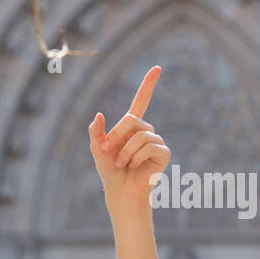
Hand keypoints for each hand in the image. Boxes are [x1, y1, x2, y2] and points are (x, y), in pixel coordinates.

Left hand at [88, 65, 169, 207]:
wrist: (121, 190)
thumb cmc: (110, 170)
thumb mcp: (97, 151)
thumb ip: (95, 134)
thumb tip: (98, 115)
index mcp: (131, 127)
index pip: (141, 101)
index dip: (148, 85)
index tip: (157, 68)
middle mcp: (146, 130)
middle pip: (132, 120)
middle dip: (116, 136)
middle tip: (108, 151)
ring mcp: (156, 141)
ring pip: (141, 135)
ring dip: (126, 151)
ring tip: (122, 163)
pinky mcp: (163, 153)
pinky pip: (150, 146)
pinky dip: (137, 157)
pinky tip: (134, 165)